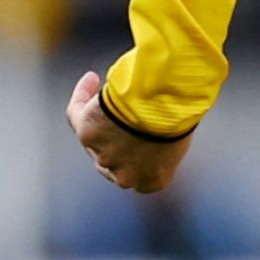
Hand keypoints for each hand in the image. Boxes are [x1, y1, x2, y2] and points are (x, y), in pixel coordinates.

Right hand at [67, 71, 191, 192]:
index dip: (137, 157)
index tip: (140, 139)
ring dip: (102, 117)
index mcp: (153, 180)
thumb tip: (161, 124)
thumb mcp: (181, 134)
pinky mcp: (88, 134)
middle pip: (115, 160)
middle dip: (117, 140)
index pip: (140, 176)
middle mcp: (126, 175)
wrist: (162, 106)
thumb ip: (165, 139)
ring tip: (111, 92)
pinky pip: (77, 113)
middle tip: (123, 116)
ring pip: (95, 138)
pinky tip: (91, 80)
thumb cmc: (181, 115)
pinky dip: (82, 96)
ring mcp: (104, 156)